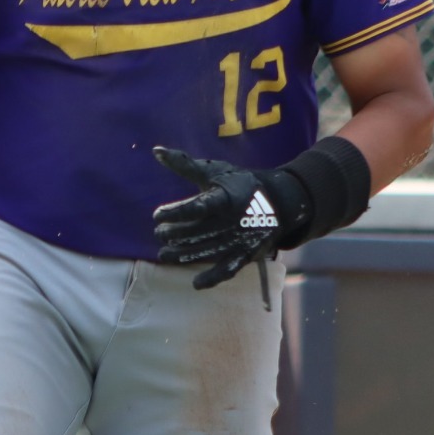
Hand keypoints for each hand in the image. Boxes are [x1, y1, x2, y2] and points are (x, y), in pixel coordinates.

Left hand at [152, 147, 309, 288]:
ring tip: (164, 255)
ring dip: (183, 256)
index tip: (157, 215)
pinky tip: (195, 283)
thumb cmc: (239, 183)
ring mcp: (239, 240)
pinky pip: (228, 270)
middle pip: (198, 232)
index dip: (176, 213)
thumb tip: (155, 150)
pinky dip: (213, 278)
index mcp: (226, 198)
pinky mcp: (245, 254)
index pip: (198, 207)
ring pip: (208, 252)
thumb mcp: (214, 172)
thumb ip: (184, 165)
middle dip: (174, 234)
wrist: (278, 201)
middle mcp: (233, 220)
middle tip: (159, 234)